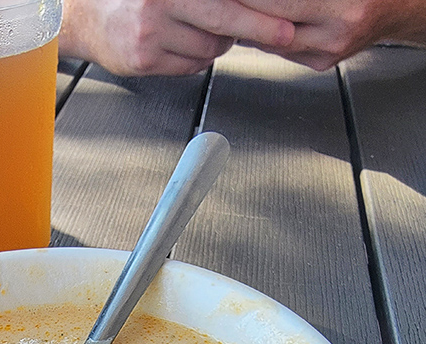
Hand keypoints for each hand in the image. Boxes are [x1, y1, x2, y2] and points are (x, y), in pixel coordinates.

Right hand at [59, 0, 295, 75]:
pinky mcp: (145, 59)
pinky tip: (179, 44)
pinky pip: (189, 66)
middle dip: (258, 28)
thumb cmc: (136, 1)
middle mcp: (160, 1)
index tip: (283, 21)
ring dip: (214, 44)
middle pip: (222, 20)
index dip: (256, 9)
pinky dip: (194, 59)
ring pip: (208, 48)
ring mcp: (151, 32)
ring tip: (196, 30)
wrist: (88, 18)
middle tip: (284, 35)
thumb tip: (250, 8)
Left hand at [240, 0, 425, 69]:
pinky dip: (264, 35)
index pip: (278, 3)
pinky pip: (281, 51)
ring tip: (232, 9)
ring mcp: (327, 53)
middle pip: (269, 27)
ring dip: (249, 25)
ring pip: (270, 43)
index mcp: (341, 7)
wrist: (396, 5)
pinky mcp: (320, 64)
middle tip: (221, 3)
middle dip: (242, 11)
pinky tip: (253, 22)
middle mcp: (335, 33)